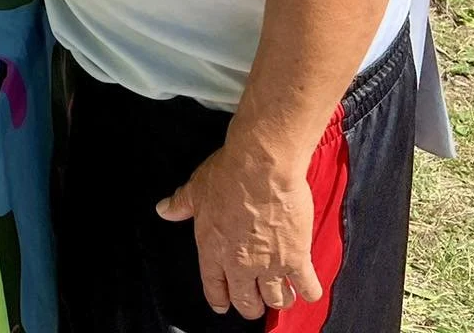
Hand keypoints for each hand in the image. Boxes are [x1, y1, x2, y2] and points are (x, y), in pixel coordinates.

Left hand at [156, 142, 321, 319]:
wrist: (261, 167)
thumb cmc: (228, 174)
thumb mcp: (196, 188)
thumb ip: (180, 204)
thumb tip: (164, 210)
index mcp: (212, 249)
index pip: (213, 288)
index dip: (219, 300)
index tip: (224, 304)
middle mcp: (240, 264)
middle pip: (247, 303)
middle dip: (251, 306)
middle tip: (255, 301)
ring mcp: (270, 264)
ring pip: (277, 301)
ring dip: (279, 300)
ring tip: (282, 292)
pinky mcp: (297, 258)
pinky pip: (307, 288)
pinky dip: (309, 291)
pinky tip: (307, 286)